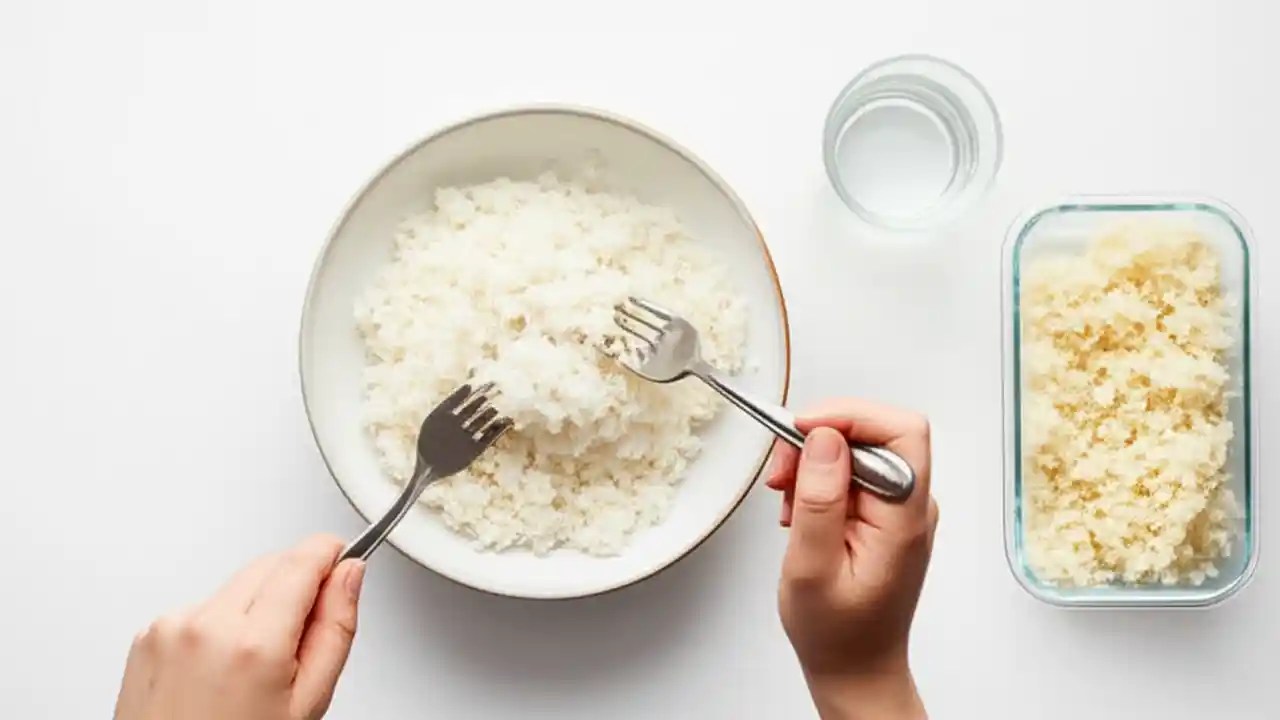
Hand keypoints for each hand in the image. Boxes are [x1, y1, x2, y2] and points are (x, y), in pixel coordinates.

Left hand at [114, 535, 365, 719]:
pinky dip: (221, 625)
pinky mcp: (149, 635)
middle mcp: (205, 625)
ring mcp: (170, 628)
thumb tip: (349, 576)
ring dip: (256, 606)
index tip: (342, 557)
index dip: (331, 552)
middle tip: (303, 637)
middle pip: (270, 565)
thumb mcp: (307, 704)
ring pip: (237, 585)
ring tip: (255, 665)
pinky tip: (221, 668)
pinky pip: (202, 607)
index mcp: (252, 644)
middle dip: (296, 584)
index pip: (302, 561)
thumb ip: (335, 630)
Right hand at [766, 399, 936, 719]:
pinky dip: (819, 480)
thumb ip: (819, 500)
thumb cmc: (836, 632)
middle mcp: (911, 505)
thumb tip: (824, 439)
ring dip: (814, 462)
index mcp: (904, 517)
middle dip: (820, 439)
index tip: (802, 429)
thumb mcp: (811, 568)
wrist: (855, 667)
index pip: (901, 431)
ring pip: (859, 449)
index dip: (851, 416)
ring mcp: (900, 508)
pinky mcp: (883, 513)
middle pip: (876, 433)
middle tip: (781, 473)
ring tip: (786, 502)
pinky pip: (853, 473)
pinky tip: (801, 512)